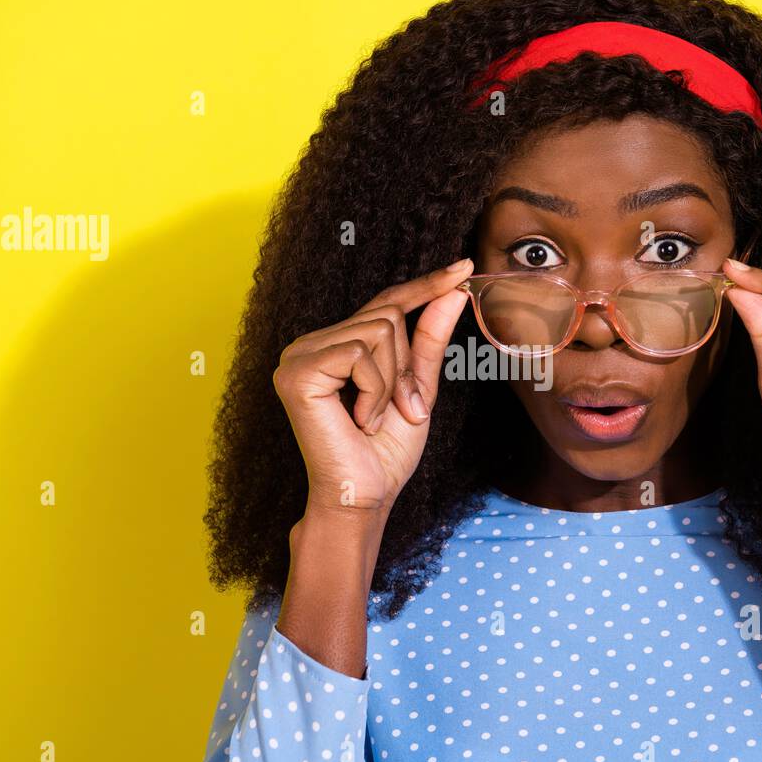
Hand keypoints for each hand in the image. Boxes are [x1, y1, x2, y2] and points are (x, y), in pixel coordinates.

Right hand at [273, 257, 473, 514]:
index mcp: (334, 345)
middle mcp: (310, 343)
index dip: (426, 285)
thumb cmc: (386, 453)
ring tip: (371, 419)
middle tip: (397, 411)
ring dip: (390, 383)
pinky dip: (374, 391)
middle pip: (386, 316)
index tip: (464, 266)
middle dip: (405, 367)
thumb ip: (429, 340)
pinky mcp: (297, 371)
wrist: (364, 495)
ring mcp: (299, 355)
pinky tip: (358, 421)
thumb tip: (453, 291)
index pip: (386, 302)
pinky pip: (359, 354)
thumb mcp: (417, 388)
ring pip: (378, 331)